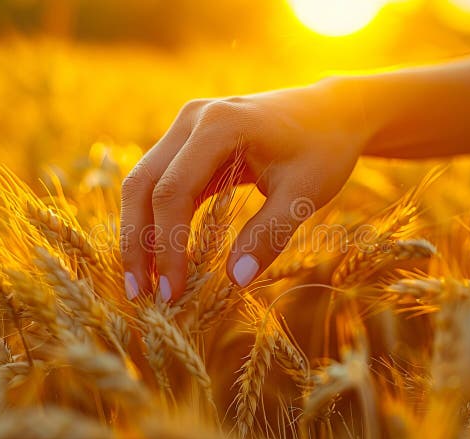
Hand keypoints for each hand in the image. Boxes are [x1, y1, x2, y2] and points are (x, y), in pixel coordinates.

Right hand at [120, 80, 367, 300]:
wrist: (332, 112)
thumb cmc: (323, 149)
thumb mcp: (305, 193)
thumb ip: (269, 234)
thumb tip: (234, 280)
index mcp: (219, 125)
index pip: (174, 192)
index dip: (168, 246)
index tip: (174, 292)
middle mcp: (192, 119)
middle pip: (143, 185)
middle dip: (137, 243)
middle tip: (139, 294)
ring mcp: (186, 127)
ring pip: (143, 183)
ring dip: (139, 233)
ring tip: (144, 284)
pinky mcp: (188, 140)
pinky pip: (161, 183)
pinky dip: (157, 220)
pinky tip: (160, 257)